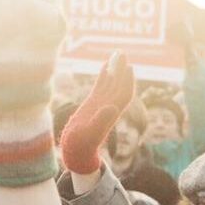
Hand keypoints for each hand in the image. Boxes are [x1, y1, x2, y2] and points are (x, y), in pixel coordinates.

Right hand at [59, 52, 136, 175]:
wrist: (76, 151)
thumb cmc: (81, 145)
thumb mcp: (89, 134)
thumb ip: (100, 122)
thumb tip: (112, 107)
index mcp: (110, 113)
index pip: (123, 95)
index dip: (128, 82)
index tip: (129, 68)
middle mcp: (109, 107)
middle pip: (119, 85)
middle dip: (122, 70)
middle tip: (122, 52)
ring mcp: (101, 104)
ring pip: (111, 84)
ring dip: (115, 69)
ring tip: (117, 54)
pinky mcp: (93, 104)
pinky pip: (101, 86)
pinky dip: (105, 75)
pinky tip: (106, 65)